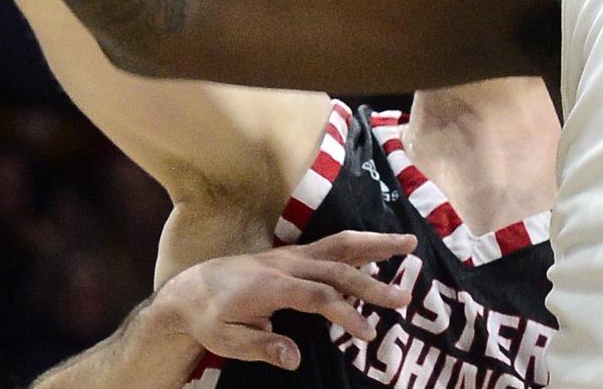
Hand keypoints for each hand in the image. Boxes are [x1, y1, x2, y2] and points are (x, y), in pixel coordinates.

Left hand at [145, 232, 416, 369]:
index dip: (345, 313)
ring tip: (410, 243)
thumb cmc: (211, 318)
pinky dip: (361, 244)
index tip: (368, 333)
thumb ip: (261, 347)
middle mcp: (286, 264)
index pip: (318, 296)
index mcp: (272, 285)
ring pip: (339, 245)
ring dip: (376, 244)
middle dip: (372, 284)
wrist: (192, 289)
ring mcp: (292, 255)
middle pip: (337, 268)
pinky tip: (383, 247)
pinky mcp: (295, 254)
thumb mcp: (227, 340)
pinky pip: (333, 244)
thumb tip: (294, 358)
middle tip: (404, 298)